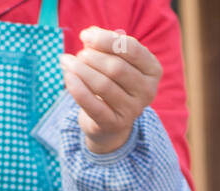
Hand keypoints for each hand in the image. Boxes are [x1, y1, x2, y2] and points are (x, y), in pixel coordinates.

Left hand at [60, 26, 161, 153]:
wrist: (110, 120)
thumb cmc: (112, 81)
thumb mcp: (114, 59)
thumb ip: (105, 45)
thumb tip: (90, 36)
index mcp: (152, 69)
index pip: (131, 49)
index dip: (105, 40)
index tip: (84, 36)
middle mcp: (148, 91)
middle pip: (116, 68)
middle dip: (92, 57)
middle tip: (78, 55)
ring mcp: (133, 110)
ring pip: (104, 85)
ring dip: (80, 70)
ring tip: (67, 62)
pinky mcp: (115, 124)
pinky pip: (94, 105)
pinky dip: (78, 89)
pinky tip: (67, 76)